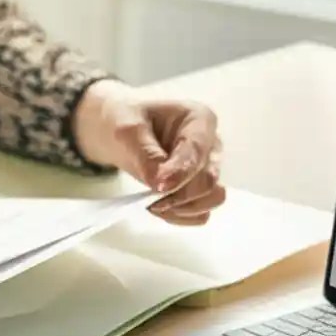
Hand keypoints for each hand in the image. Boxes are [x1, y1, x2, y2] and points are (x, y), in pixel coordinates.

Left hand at [73, 80, 224, 225]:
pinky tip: (159, 207)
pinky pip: (200, 213)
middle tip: (149, 200)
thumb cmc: (127, 124)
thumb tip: (159, 184)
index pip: (197, 152)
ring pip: (211, 199)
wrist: (123, 135)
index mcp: (199, 120)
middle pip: (208, 181)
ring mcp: (209, 169)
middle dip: (179, 195)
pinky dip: (180, 216)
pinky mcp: (202, 190)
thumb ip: (145, 154)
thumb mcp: (128, 131)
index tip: (159, 187)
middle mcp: (211, 145)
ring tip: (152, 204)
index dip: (180, 173)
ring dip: (181, 208)